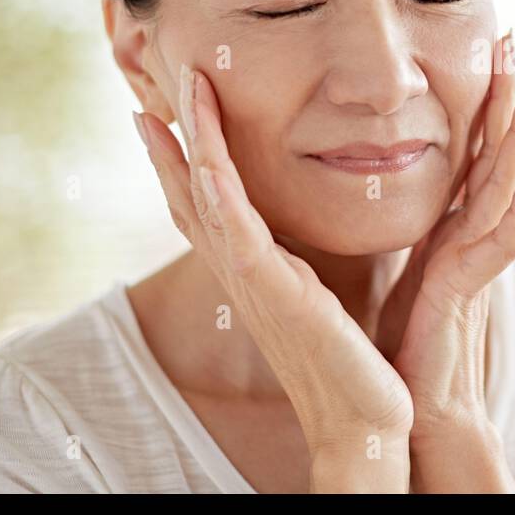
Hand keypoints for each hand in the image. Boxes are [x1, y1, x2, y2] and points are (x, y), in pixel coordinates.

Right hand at [135, 61, 413, 489]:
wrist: (363, 419)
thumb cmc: (353, 362)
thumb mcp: (325, 295)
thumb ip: (309, 261)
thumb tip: (310, 233)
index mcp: (256, 269)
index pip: (208, 204)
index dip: (182, 160)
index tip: (169, 113)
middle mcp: (242, 272)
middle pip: (189, 196)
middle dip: (170, 145)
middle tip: (150, 94)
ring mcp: (252, 280)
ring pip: (207, 200)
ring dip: (190, 146)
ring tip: (177, 98)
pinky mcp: (274, 291)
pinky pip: (237, 232)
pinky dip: (218, 191)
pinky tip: (205, 159)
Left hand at [383, 30, 514, 486]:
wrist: (413, 405)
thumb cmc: (406, 341)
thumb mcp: (410, 266)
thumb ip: (424, 226)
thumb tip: (422, 188)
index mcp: (451, 223)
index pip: (476, 148)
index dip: (488, 99)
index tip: (494, 46)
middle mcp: (470, 233)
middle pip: (499, 153)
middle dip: (513, 97)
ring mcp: (474, 258)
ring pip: (507, 182)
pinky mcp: (466, 288)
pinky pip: (499, 241)